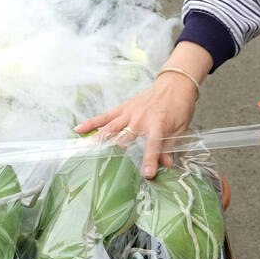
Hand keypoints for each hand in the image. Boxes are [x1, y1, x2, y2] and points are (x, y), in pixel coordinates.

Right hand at [73, 73, 196, 177]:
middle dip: (113, 151)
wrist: (174, 84)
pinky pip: (105, 116)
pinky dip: (92, 123)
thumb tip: (167, 166)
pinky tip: (79, 129)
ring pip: (110, 128)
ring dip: (96, 139)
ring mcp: (129, 113)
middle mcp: (140, 119)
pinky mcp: (123, 108)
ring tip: (83, 148)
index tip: (147, 174)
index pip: (153, 146)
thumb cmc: (179, 107)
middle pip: (124, 137)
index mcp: (158, 125)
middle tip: (100, 164)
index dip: (150, 160)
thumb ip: (170, 147)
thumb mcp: (181, 129)